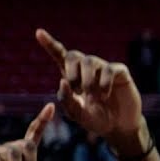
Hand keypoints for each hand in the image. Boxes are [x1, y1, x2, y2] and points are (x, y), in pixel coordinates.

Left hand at [36, 29, 143, 148]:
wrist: (119, 127)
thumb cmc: (97, 120)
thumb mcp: (78, 115)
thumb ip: (67, 101)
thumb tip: (63, 81)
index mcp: (73, 76)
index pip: (60, 55)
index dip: (50, 44)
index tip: (39, 33)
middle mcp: (87, 69)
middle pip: (73, 55)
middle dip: (71, 72)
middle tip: (76, 90)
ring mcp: (104, 69)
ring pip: (89, 61)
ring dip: (87, 80)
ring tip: (93, 97)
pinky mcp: (120, 73)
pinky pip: (109, 69)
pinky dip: (104, 83)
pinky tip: (104, 96)